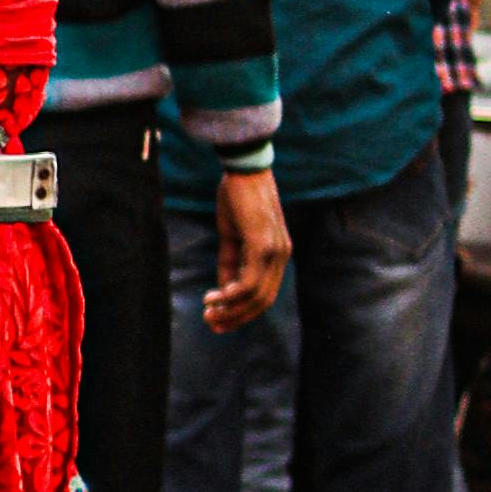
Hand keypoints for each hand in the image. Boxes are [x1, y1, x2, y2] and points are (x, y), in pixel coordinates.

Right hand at [203, 159, 288, 335]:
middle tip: (211, 324)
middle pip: (263, 301)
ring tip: (208, 311)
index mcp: (278, 253)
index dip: (243, 312)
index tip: (218, 320)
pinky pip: (249, 280)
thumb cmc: (237, 197)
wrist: (244, 168)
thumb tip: (225, 291)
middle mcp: (282, 255)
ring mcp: (274, 251)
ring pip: (256, 295)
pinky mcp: (262, 244)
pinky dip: (232, 294)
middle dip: (236, 318)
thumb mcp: (232, 235)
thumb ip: (231, 262)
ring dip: (231, 309)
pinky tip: (214, 297)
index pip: (265, 294)